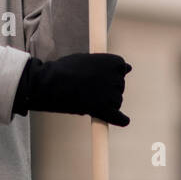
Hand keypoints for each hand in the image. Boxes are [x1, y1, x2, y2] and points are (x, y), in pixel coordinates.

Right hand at [13, 53, 131, 125]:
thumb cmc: (66, 69)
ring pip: (116, 102)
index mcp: (113, 62)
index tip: (98, 76)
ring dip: (107, 103)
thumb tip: (130, 68)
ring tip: (88, 98)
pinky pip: (119, 118)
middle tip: (89, 88)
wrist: (51, 83)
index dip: (110, 73)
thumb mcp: (88, 59)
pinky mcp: (104, 110)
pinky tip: (122, 120)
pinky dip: (120, 120)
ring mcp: (110, 95)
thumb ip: (108, 64)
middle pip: (119, 86)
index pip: (121, 69)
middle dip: (108, 88)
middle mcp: (115, 78)